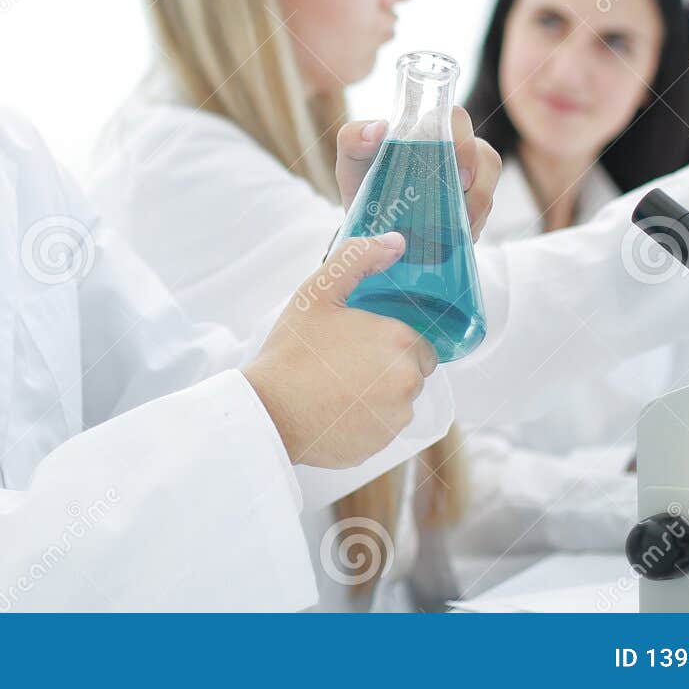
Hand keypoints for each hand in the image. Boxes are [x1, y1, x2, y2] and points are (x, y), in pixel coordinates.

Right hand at [243, 232, 438, 468]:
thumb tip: (396, 242)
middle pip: (411, 372)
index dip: (392, 340)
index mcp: (400, 342)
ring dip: (378, 395)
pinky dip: (365, 421)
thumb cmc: (293, 349)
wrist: (268, 410)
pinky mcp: (379, 446)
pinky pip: (382, 429)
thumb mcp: (318, 291)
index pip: (420, 343)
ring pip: (398, 402)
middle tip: (346, 362)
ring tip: (338, 387)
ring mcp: (395, 419)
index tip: (361, 342)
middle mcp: (408, 383)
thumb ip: (358, 257)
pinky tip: (335, 410)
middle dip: (386, 367)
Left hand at [336, 107, 501, 239]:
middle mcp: (453, 149)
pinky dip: (474, 226)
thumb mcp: (350, 161)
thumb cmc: (362, 181)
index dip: (465, 142)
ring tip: (460, 230)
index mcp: (428, 130)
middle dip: (481, 186)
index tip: (459, 176)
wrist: (366, 222)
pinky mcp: (470, 203)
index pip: (456, 119)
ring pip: (489, 187)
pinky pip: (485, 213)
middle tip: (463, 212)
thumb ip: (352, 138)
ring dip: (478, 211)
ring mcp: (466, 177)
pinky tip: (458, 237)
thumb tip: (378, 129)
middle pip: (486, 157)